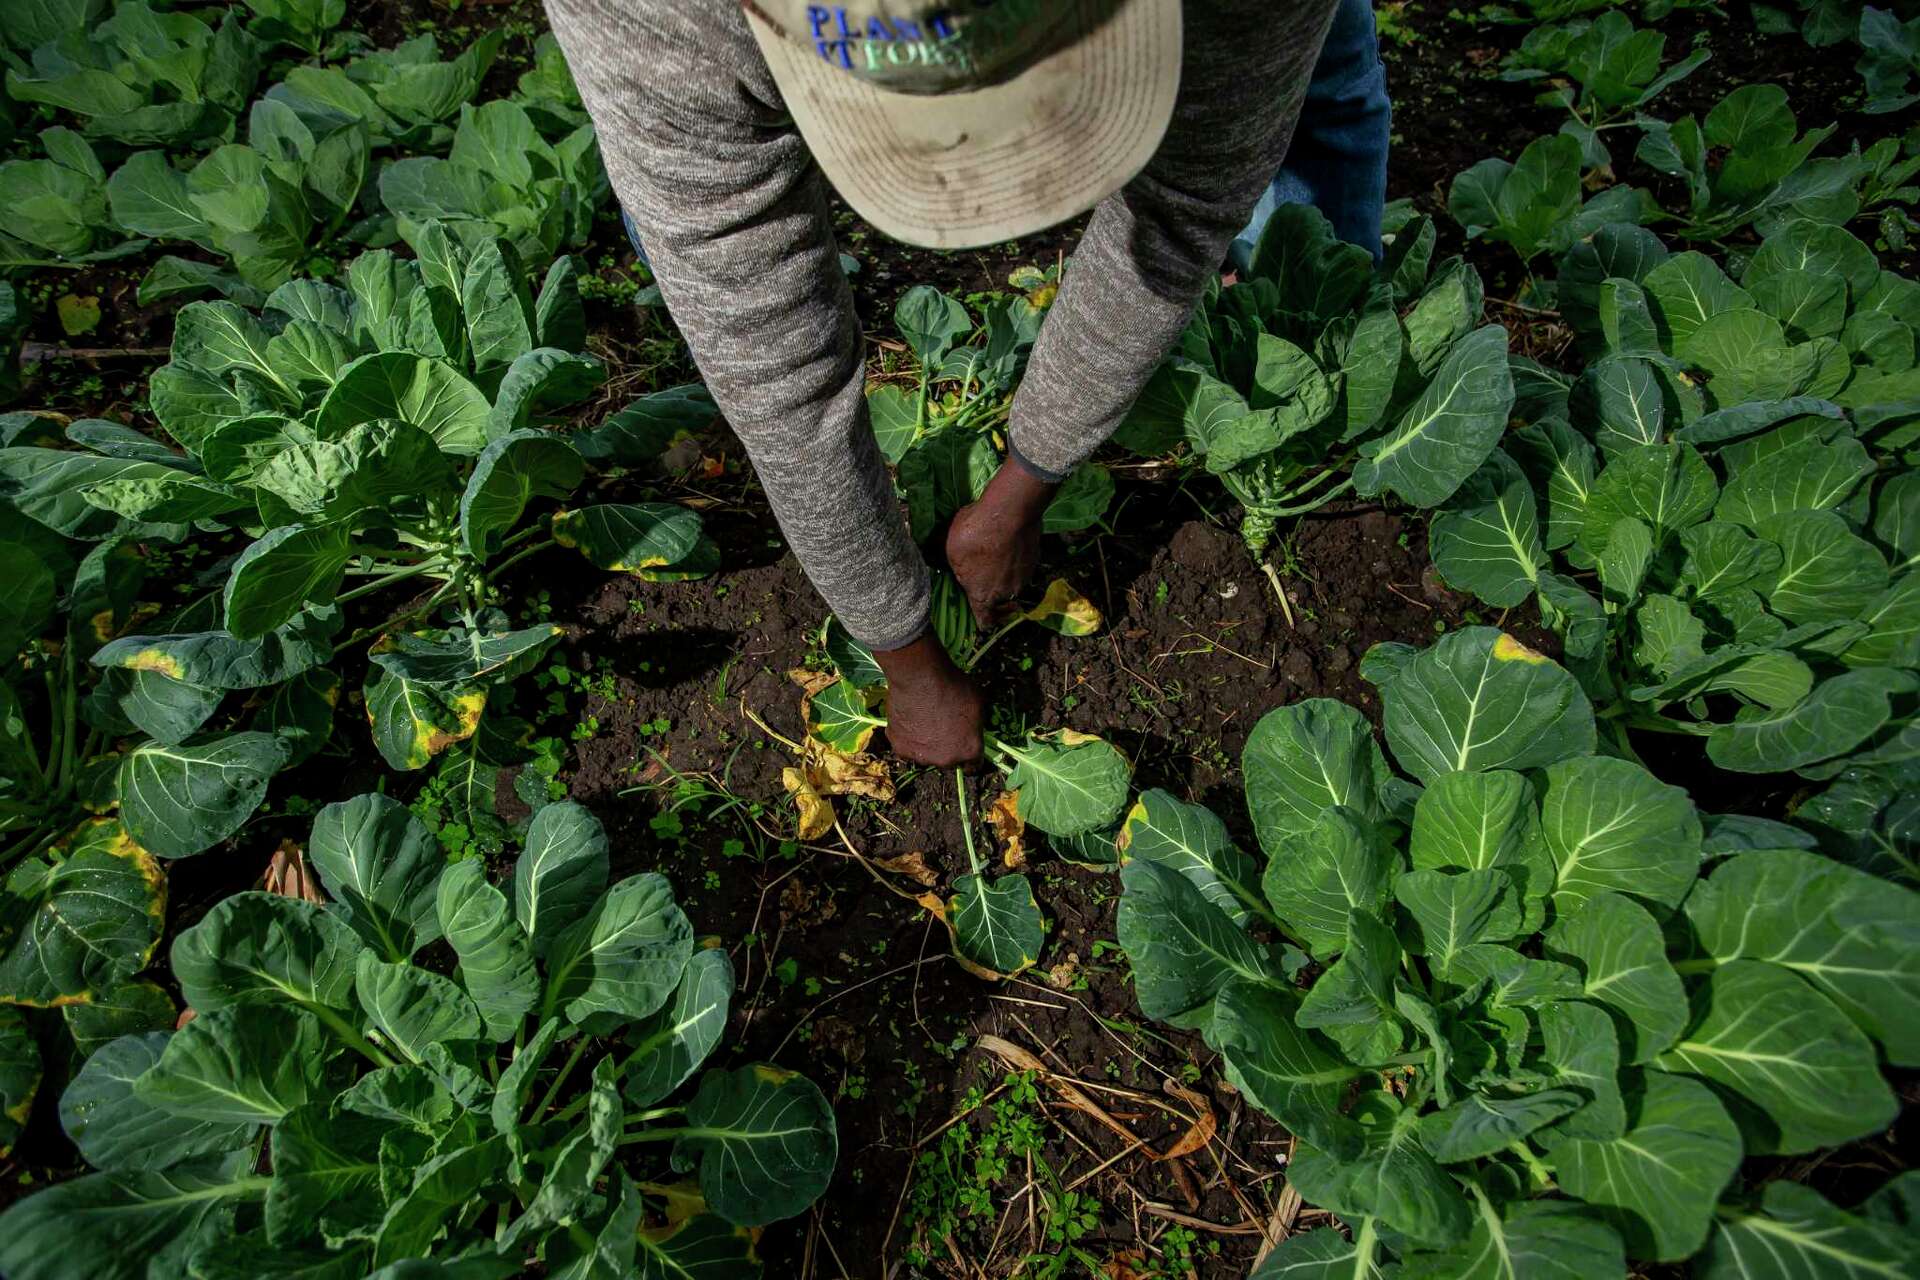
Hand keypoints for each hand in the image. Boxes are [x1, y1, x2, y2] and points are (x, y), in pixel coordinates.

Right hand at [872, 633, 983, 765]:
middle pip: (948, 761)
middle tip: (942, 727)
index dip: (969, 755)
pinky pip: (906, 747)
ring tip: (923, 721)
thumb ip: (976, 722)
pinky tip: (909, 720)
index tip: (964, 746)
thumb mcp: (978, 702)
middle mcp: (946, 760)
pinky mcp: (900, 748)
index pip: (973, 765)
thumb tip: (973, 724)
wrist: (919, 679)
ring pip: (926, 755)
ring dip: (926, 744)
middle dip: (947, 748)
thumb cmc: (952, 687)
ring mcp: (922, 757)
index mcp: (969, 750)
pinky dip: (907, 737)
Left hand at [946, 456, 1058, 626]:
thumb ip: (951, 567)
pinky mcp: (1035, 561)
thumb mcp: (950, 551)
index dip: (981, 619)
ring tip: (995, 554)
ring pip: (1012, 583)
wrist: (1010, 511)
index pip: (985, 622)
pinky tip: (1006, 543)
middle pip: (998, 601)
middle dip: (991, 591)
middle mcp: (1007, 593)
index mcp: (983, 596)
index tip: (978, 612)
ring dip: (1004, 574)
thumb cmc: (975, 534)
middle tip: (982, 572)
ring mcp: (1024, 577)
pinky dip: (1015, 560)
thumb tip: (944, 569)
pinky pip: (1021, 567)